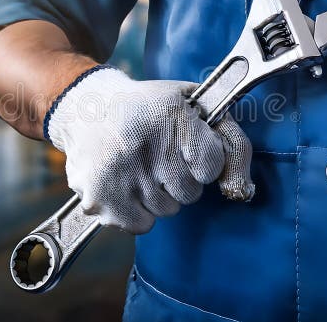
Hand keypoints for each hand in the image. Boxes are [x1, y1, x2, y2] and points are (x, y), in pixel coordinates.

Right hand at [45, 66, 253, 233]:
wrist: (85, 107)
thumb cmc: (145, 107)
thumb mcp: (187, 100)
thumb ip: (224, 132)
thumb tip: (242, 184)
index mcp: (172, 117)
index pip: (212, 166)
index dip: (204, 161)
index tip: (189, 150)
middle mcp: (147, 147)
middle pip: (191, 193)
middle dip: (181, 178)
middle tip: (161, 158)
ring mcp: (123, 176)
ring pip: (167, 209)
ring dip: (158, 194)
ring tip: (139, 167)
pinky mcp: (102, 198)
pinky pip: (142, 225)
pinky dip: (137, 211)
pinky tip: (126, 185)